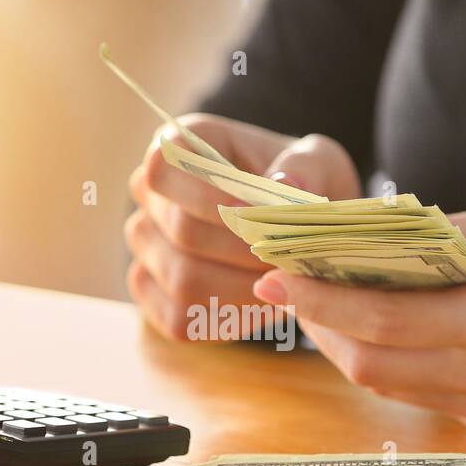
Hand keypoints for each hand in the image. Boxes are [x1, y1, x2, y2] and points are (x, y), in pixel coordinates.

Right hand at [125, 113, 358, 338]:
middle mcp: (151, 194)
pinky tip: (263, 306)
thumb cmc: (303, 188)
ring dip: (243, 290)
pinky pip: (179, 318)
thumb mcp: (320, 164)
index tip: (260, 216)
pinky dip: (228, 319)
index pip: (165, 169)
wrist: (296, 230)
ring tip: (285, 285)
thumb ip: (306, 167)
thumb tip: (284, 183)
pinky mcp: (152, 291)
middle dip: (244, 252)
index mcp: (180, 146)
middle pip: (183, 231)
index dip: (208, 196)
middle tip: (291, 261)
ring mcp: (145, 244)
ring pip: (183, 280)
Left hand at [252, 203, 465, 428]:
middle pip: (370, 365)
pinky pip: (415, 392)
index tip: (273, 276)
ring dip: (344, 344)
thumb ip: (439, 238)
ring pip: (386, 385)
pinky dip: (382, 357)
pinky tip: (369, 323)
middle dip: (319, 325)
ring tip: (318, 299)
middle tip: (286, 284)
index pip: (382, 319)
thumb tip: (361, 240)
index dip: (319, 299)